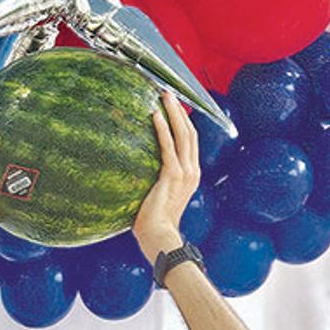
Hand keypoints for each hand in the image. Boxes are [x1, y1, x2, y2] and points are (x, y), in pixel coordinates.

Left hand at [132, 91, 199, 260]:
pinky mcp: (173, 175)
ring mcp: (185, 172)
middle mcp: (192, 170)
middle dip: (180, 110)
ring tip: (163, 96)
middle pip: (190, 132)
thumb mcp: (158, 197)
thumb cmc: (153, 222)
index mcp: (191, 174)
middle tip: (168, 93)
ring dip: (173, 113)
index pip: (190, 141)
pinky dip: (162, 129)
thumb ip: (156, 183)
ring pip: (183, 134)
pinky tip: (154, 116)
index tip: (174, 106)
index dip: (184, 121)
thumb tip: (137, 175)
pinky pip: (168, 147)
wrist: (160, 236)